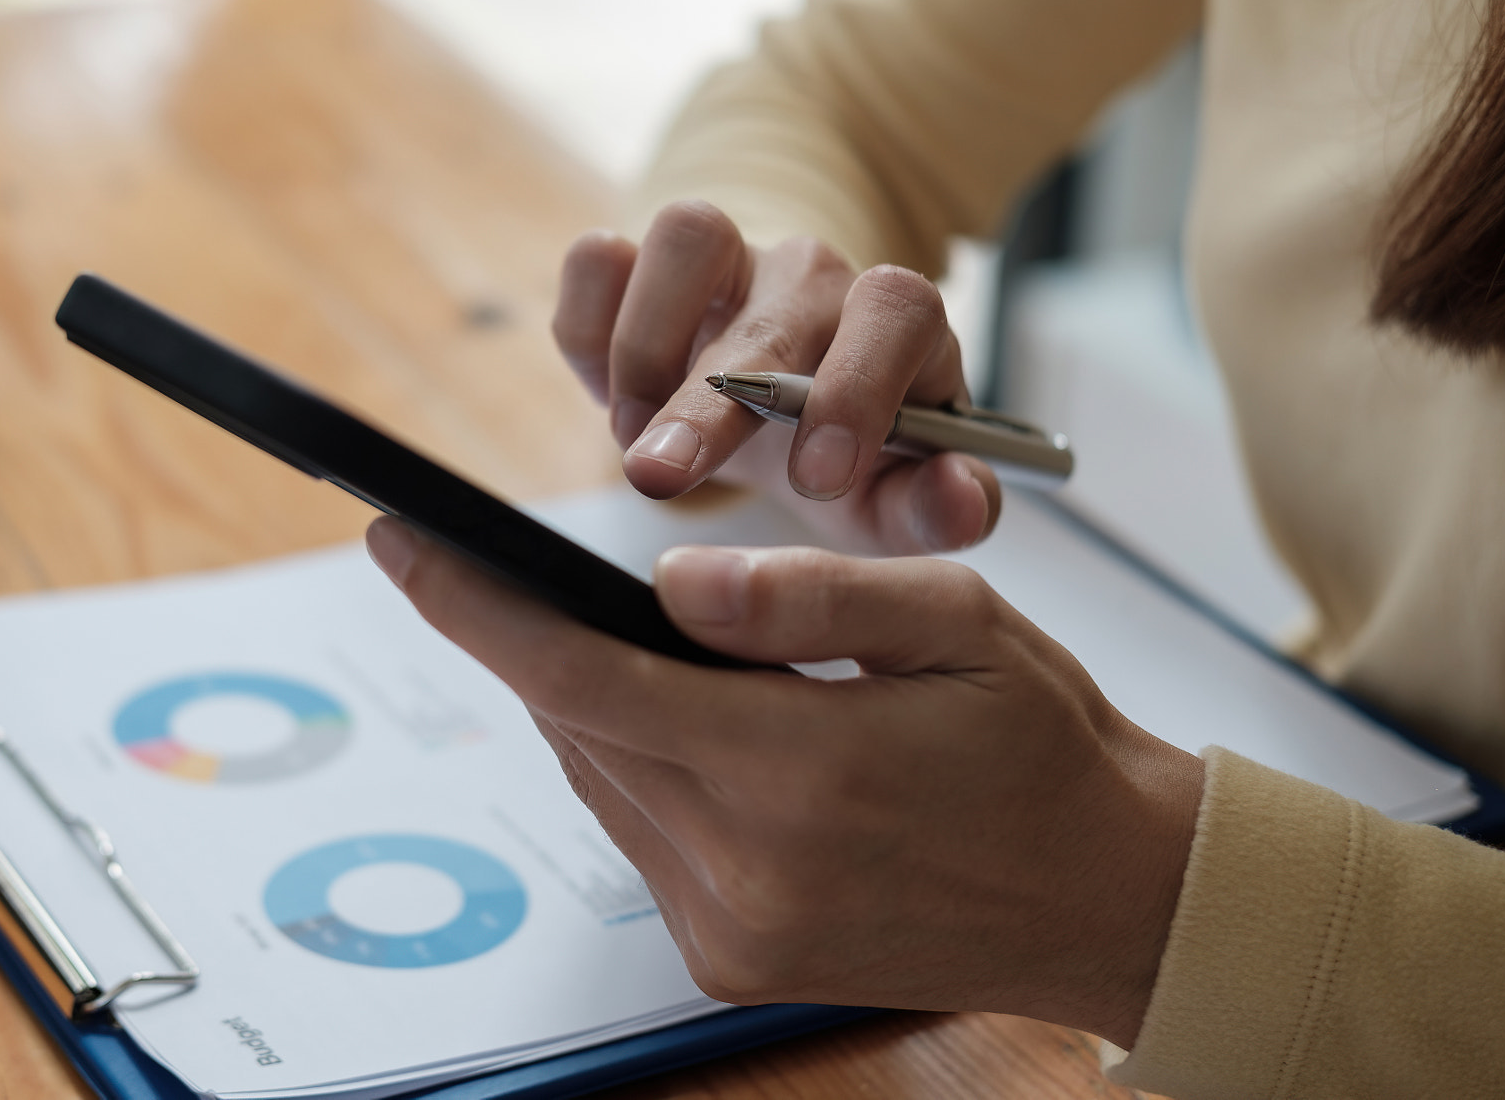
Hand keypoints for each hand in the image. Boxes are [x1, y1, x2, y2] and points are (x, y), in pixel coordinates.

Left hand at [365, 518, 1203, 1047]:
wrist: (1106, 897)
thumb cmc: (1041, 745)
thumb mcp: (957, 621)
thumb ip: (805, 594)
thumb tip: (665, 582)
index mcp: (802, 771)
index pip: (587, 676)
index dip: (477, 606)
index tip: (398, 542)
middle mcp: (747, 869)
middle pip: (579, 726)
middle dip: (540, 642)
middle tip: (518, 573)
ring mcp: (732, 930)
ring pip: (599, 779)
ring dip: (594, 704)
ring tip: (631, 646)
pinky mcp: (730, 961)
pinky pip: (636, 837)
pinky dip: (634, 765)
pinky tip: (681, 726)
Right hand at [553, 201, 997, 554]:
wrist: (771, 418)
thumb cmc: (842, 458)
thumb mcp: (895, 503)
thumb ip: (942, 510)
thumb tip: (961, 496)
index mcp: (893, 323)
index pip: (899, 310)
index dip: (859, 385)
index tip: (817, 477)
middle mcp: (811, 275)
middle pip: (772, 305)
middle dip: (708, 399)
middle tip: (660, 478)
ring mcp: (724, 257)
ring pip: (686, 233)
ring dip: (646, 346)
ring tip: (635, 435)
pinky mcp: (639, 264)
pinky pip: (600, 258)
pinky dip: (590, 325)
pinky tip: (608, 394)